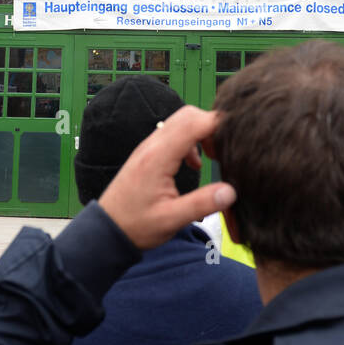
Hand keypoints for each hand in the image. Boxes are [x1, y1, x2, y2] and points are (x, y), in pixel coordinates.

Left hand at [98, 106, 235, 250]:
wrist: (108, 229)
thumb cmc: (135, 226)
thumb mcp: (171, 220)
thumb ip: (201, 205)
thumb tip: (231, 192)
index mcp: (158, 157)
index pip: (193, 123)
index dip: (217, 124)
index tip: (235, 139)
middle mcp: (152, 145)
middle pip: (188, 114)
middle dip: (211, 125)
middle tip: (224, 150)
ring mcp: (149, 147)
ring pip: (180, 121)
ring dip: (201, 132)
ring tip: (213, 156)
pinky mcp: (149, 153)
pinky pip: (173, 133)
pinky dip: (190, 140)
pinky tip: (194, 165)